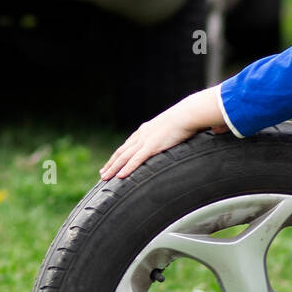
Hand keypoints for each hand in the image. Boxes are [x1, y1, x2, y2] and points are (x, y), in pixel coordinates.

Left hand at [100, 93, 227, 179]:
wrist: (189, 113)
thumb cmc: (187, 119)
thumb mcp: (176, 127)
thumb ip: (175, 134)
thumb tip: (184, 137)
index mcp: (147, 130)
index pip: (128, 145)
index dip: (118, 155)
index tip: (111, 162)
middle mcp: (142, 135)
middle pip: (122, 151)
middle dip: (111, 163)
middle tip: (102, 173)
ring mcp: (146, 140)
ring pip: (124, 157)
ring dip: (114, 168)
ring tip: (105, 177)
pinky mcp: (152, 146)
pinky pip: (136, 160)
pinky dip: (127, 169)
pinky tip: (120, 176)